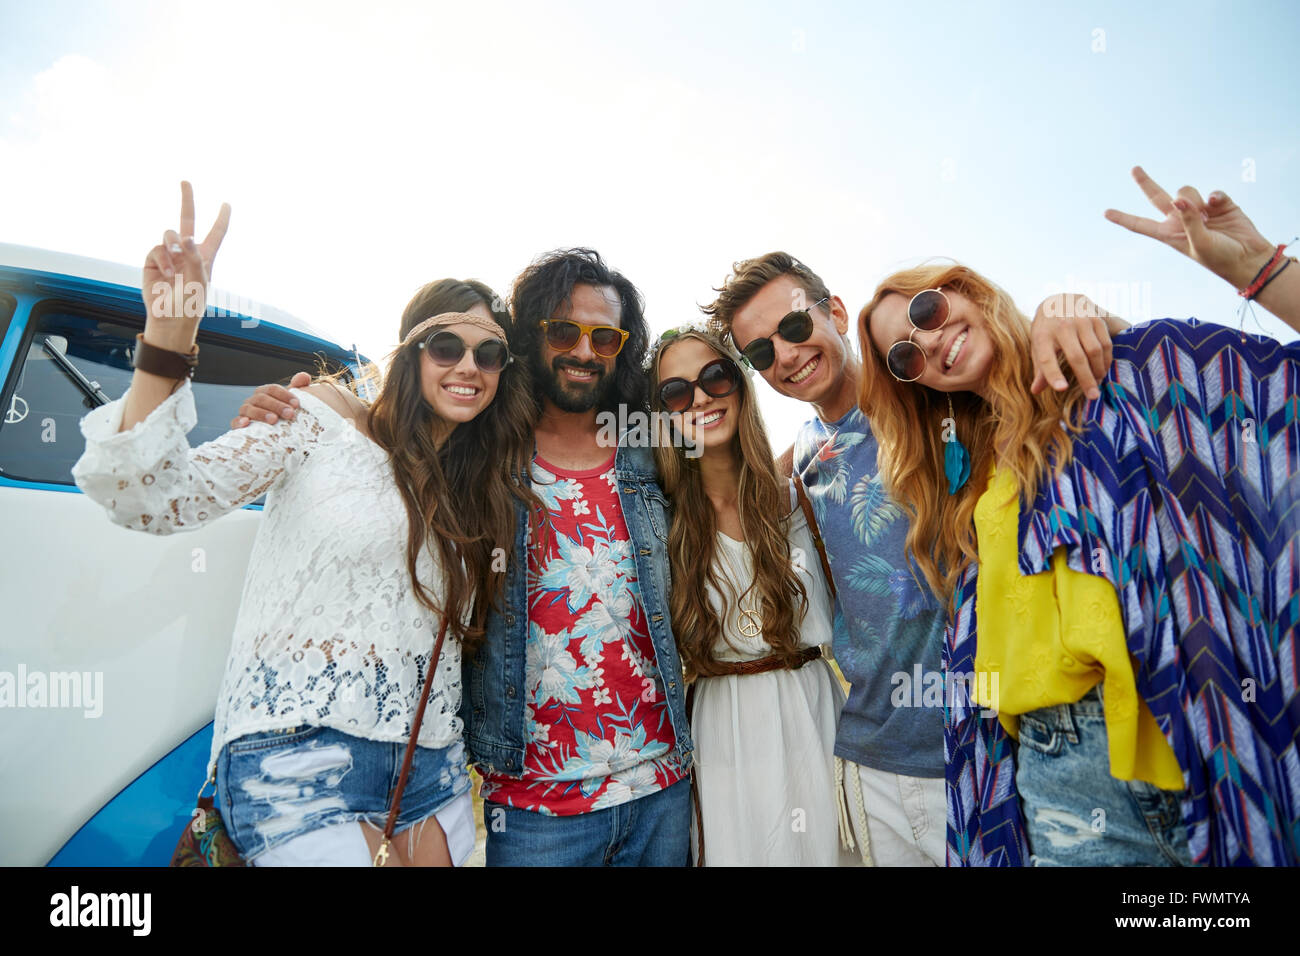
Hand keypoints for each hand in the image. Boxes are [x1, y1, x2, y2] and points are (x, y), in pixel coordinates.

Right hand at [142, 181, 230, 351]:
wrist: (169, 319)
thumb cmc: (190, 304)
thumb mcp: (200, 281)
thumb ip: (195, 257)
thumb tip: (186, 236)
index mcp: (205, 257)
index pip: (216, 234)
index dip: (221, 219)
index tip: (226, 203)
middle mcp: (187, 253)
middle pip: (187, 221)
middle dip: (187, 200)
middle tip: (185, 181)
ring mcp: (169, 255)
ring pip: (169, 235)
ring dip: (173, 250)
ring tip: (176, 272)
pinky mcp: (153, 261)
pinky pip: (156, 249)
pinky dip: (162, 261)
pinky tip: (166, 276)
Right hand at [230, 372, 309, 426]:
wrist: (274, 434)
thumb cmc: (285, 415)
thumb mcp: (291, 402)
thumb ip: (299, 387)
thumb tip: (304, 376)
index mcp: (266, 393)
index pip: (273, 389)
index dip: (284, 395)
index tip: (296, 404)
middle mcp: (253, 400)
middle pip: (261, 398)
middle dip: (276, 405)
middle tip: (290, 414)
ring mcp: (245, 412)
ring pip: (248, 409)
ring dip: (261, 413)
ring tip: (274, 420)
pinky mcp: (238, 426)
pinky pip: (235, 422)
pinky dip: (239, 421)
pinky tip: (246, 423)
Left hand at [1029, 293, 1121, 399]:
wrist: (1059, 300)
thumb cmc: (1046, 330)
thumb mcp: (1038, 346)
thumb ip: (1040, 368)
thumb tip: (1036, 391)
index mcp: (1043, 336)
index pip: (1047, 358)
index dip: (1053, 374)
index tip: (1061, 388)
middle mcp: (1062, 326)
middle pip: (1076, 358)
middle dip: (1086, 379)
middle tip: (1092, 396)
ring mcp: (1081, 321)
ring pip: (1094, 351)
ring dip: (1098, 370)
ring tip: (1097, 383)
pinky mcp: (1096, 318)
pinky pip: (1105, 343)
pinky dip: (1106, 359)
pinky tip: (1103, 368)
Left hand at [1104, 166, 1274, 288]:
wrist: (1249, 257)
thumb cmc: (1220, 258)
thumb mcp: (1199, 244)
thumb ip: (1188, 220)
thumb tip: (1179, 199)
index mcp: (1168, 234)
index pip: (1141, 225)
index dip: (1124, 218)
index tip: (1106, 213)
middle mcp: (1180, 220)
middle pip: (1158, 196)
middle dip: (1145, 182)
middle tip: (1134, 169)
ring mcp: (1198, 210)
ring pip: (1186, 191)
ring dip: (1194, 201)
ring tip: (1208, 220)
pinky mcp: (1218, 203)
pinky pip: (1211, 192)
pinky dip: (1214, 198)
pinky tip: (1218, 207)